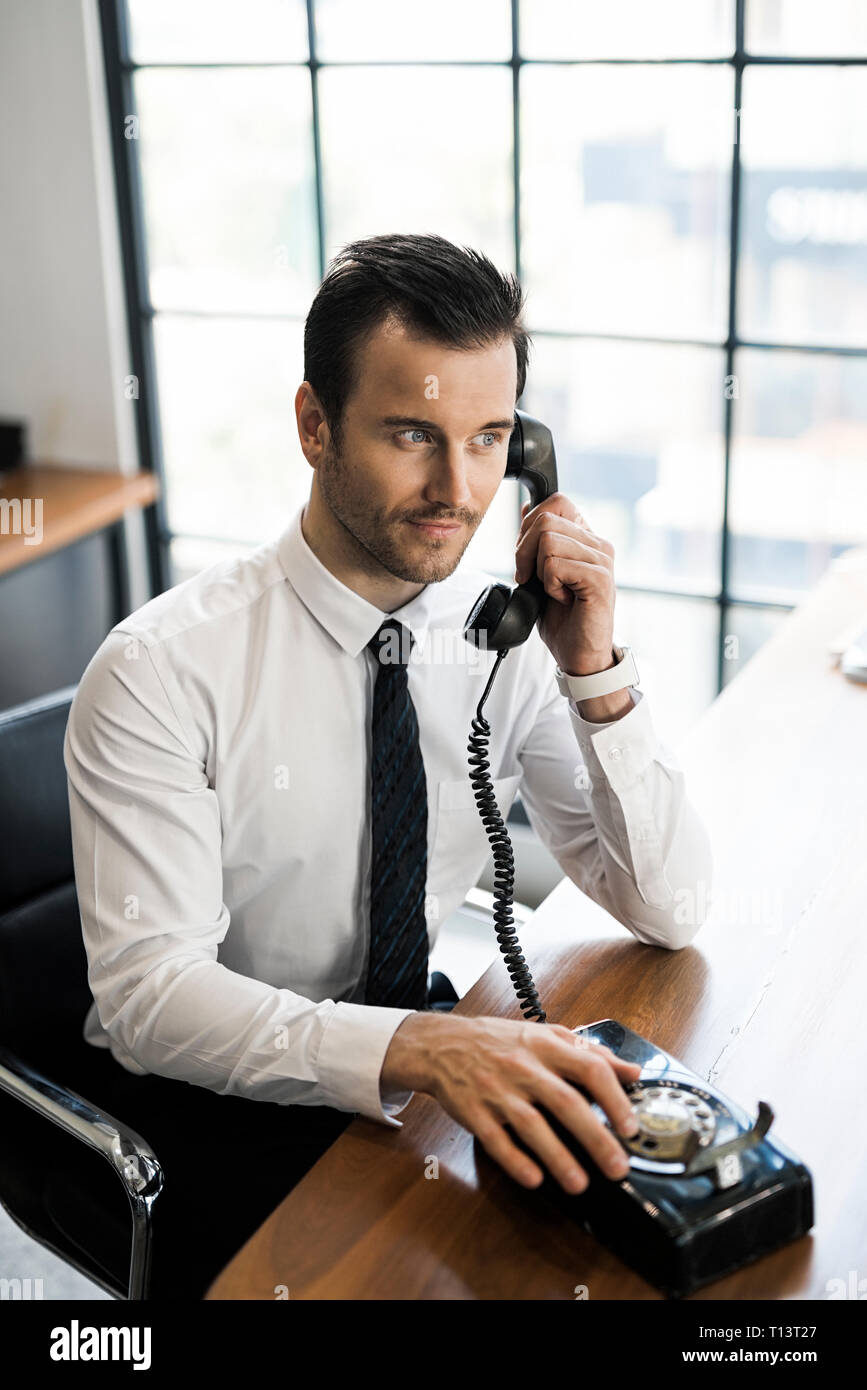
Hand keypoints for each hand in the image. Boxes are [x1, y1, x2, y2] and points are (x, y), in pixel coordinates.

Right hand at [380, 1013, 640, 1193]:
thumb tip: (633, 1071)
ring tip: (580, 1184)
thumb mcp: (545, 1035)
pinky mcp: (475, 1112)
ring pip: (532, 1125)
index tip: (630, 1126)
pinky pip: (496, 1140)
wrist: (442, 1044)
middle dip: (595, 1138)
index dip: (613, 1098)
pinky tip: (534, 1179)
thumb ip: (590, 1052)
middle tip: (618, 1167)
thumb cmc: (499, 1041)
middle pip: (566, 1102)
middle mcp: (524, 1067)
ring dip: (559, 1158)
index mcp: (546, 1046)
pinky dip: (516, 1161)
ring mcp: (497, 1090)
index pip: (588, 1068)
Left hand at [514, 493, 616, 678]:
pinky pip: (555, 566)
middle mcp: (598, 544)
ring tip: (554, 590)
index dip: (530, 525)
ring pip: (547, 540)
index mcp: (586, 538)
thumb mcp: (541, 573)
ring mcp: (602, 560)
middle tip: (533, 579)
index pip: (556, 501)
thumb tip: (528, 507)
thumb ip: (537, 542)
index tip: (528, 558)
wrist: (579, 654)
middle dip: (524, 552)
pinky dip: (549, 586)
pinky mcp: (600, 579)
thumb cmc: (563, 619)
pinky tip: (563, 599)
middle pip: (544, 520)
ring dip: (539, 571)